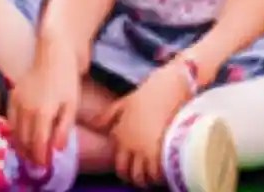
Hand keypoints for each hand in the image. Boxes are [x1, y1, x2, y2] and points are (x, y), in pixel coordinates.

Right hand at [9, 40, 79, 167]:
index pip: (38, 142)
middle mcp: (26, 109)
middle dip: (30, 154)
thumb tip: (56, 149)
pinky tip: (22, 136)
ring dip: (21, 146)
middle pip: (24, 140)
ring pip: (14, 132)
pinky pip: (10, 120)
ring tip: (30, 153)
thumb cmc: (67, 79)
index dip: (41, 156)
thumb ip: (64, 128)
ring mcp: (16, 102)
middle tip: (38, 162)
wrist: (54, 54)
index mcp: (42, 112)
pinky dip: (14, 132)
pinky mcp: (12, 97)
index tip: (46, 165)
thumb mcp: (72, 104)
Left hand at [98, 61, 194, 187]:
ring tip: (157, 178)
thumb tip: (93, 124)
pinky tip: (166, 172)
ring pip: (144, 174)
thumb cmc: (148, 91)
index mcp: (121, 136)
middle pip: (131, 173)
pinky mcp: (162, 144)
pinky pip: (158, 169)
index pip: (120, 165)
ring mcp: (146, 146)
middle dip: (138, 178)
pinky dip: (161, 174)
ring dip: (149, 179)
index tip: (136, 172)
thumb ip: (108, 116)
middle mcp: (131, 144)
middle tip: (147, 178)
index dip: (128, 172)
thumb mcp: (125, 102)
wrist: (170, 83)